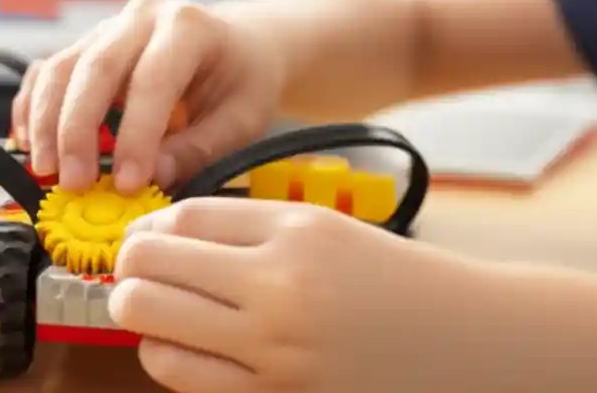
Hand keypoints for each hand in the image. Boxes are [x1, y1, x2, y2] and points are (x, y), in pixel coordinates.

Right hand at [11, 0, 285, 192]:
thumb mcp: (243, 118)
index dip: (135, 135)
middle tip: (74, 183)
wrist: (240, 47)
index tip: (126, 184)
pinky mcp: (84, 47)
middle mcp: (141, 18)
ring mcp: (107, 28)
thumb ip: (201, 148)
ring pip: (60, 68)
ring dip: (47, 124)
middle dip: (78, 131)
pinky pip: (45, 72)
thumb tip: (155, 178)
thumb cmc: (243, 81)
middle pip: (95, 68)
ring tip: (47, 171)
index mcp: (187, 26)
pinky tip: (28, 144)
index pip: (152, 80)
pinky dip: (32, 108)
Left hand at [108, 197, 495, 392]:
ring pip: (150, 326)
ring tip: (159, 312)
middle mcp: (281, 291)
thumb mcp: (324, 231)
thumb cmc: (394, 283)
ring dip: (140, 317)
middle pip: (149, 269)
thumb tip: (157, 237)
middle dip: (128, 271)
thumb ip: (244, 229)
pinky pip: (183, 376)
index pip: (181, 219)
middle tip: (136, 274)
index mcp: (296, 234)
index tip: (142, 237)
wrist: (468, 344)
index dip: (146, 227)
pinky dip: (167, 357)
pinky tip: (186, 346)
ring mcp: (276, 354)